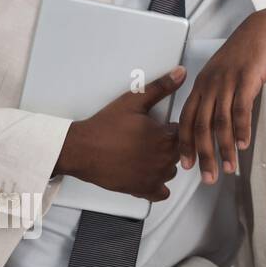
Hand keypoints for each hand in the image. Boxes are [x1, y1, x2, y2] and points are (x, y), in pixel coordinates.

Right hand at [56, 66, 186, 200]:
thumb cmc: (105, 126)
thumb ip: (161, 86)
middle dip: (169, 145)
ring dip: (164, 164)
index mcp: (166, 137)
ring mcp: (154, 176)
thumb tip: (181, 73)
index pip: (185, 132)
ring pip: (171, 171)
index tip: (161, 126)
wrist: (81, 149)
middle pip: (180, 152)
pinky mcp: (141, 190)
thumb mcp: (134, 100)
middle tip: (150, 139)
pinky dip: (157, 186)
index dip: (172, 128)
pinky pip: (161, 193)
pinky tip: (147, 175)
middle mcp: (164, 159)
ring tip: (146, 154)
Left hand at [177, 4, 265, 183]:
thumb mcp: (224, 72)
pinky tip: (243, 143)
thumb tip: (215, 121)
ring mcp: (228, 80)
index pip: (188, 119)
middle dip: (204, 155)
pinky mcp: (247, 78)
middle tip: (208, 176)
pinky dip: (241, 129)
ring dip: (224, 148)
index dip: (186, 144)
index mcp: (202, 83)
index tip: (186, 165)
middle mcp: (210, 83)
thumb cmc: (247, 52)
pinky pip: (241, 108)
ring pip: (220, 121)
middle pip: (202, 125)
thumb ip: (217, 94)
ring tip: (230, 166)